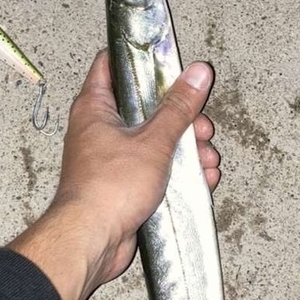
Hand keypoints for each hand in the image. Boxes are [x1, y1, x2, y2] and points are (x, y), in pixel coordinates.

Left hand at [8, 50, 218, 299]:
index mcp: (96, 108)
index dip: (140, 58)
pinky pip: (158, 171)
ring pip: (158, 142)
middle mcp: (101, 129)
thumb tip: (198, 73)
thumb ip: (178, 107)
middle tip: (202, 128)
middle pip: (148, 108)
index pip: (112, 65)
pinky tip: (204, 180)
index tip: (171, 61)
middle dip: (182, 118)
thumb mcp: (153, 141)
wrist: (93, 241)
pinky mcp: (125, 186)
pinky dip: (180, 174)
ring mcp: (113, 159)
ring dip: (188, 150)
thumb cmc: (110, 187)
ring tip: (207, 160)